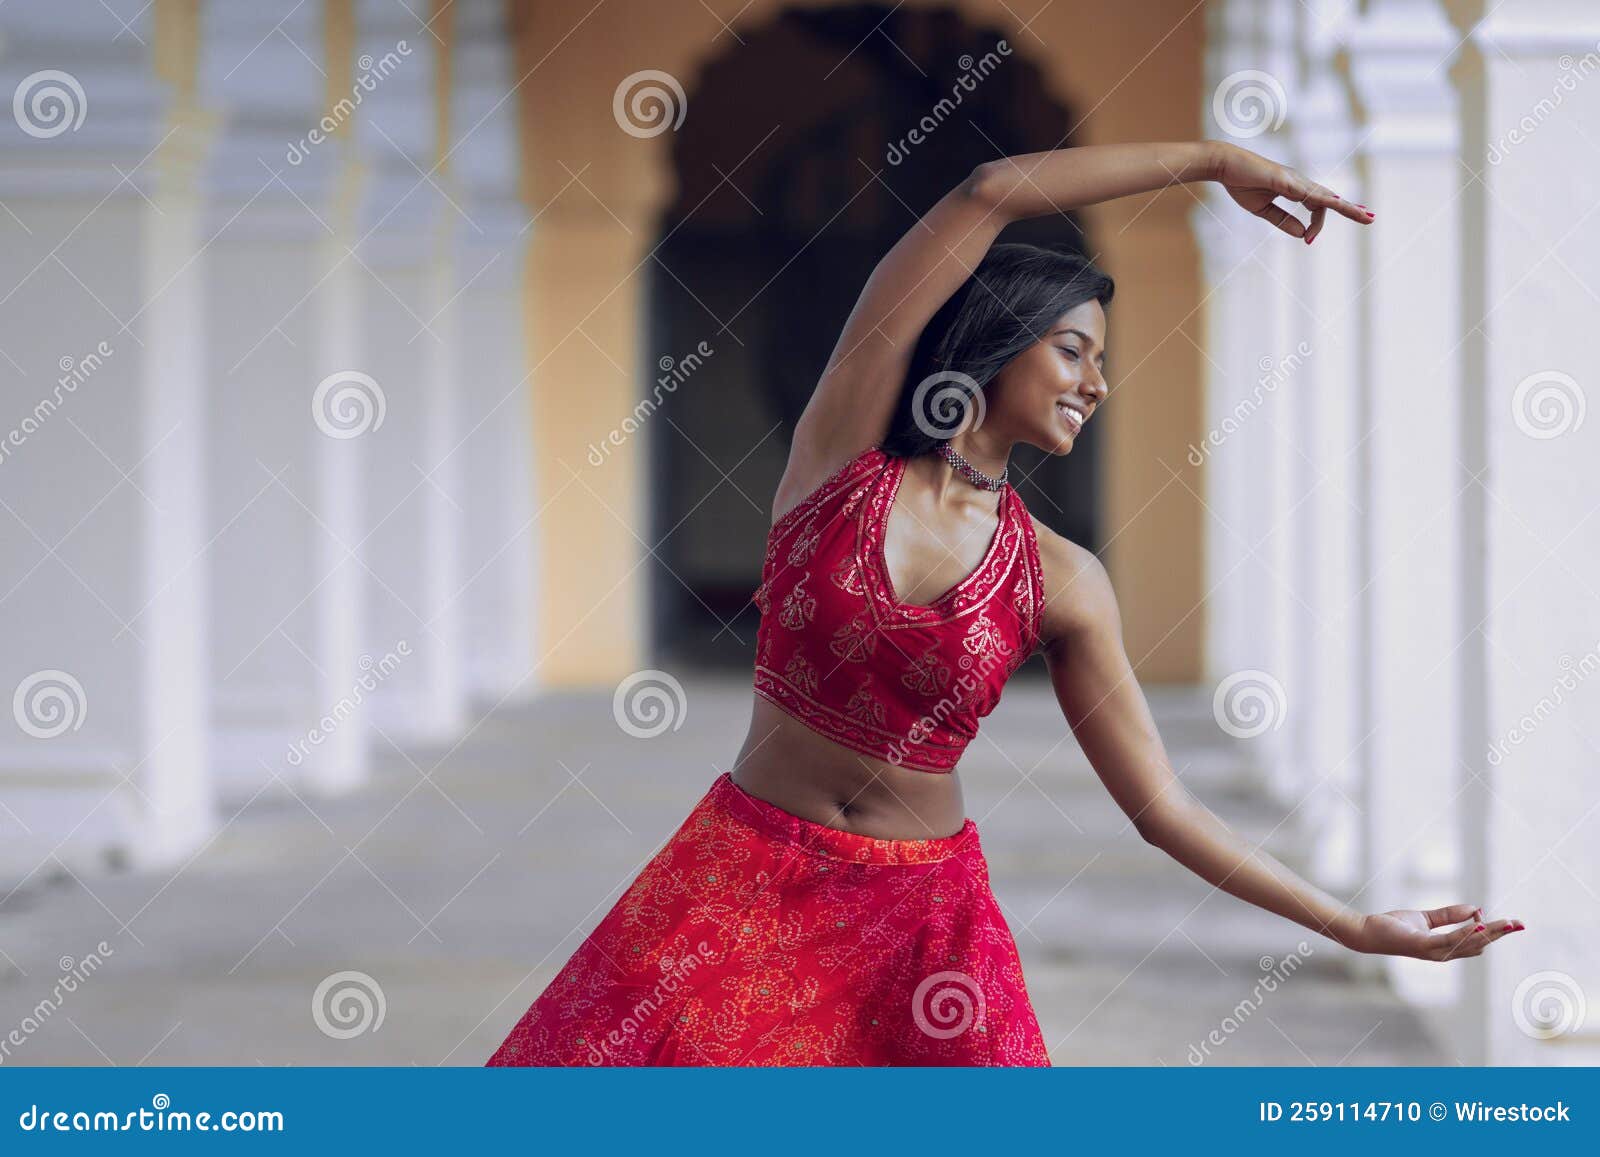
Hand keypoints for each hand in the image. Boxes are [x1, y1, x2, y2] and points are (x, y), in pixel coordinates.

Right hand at [1210, 140, 1373, 242]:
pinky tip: (1338, 204)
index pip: (1316, 207)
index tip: (1308, 242)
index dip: (1316, 226)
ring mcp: (1295, 180)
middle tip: (1371, 218)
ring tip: (1365, 215)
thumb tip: (1302, 235)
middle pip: (1329, 200)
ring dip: (1347, 206)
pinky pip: (1309, 193)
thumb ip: (1282, 221)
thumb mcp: (1263, 209)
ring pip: (1325, 196)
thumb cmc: (1241, 183)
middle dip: (1351, 209)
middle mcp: (1300, 182)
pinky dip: (1325, 201)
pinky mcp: (1286, 180)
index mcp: (1295, 189)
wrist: (1225, 165)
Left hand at [1349, 904, 1523, 960]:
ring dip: (1490, 933)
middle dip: (1500, 934)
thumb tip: (1475, 908)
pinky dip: (1466, 932)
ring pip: (1469, 942)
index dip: (1495, 932)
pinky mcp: (1423, 945)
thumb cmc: (1394, 927)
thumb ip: (1449, 915)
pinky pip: (1450, 939)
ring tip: (1507, 924)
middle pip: (1479, 944)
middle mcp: (1443, 953)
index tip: (1513, 923)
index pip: (1477, 942)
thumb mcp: (1426, 918)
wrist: (1368, 932)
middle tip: (1520, 925)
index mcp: (1446, 947)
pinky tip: (1480, 923)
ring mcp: (1434, 952)